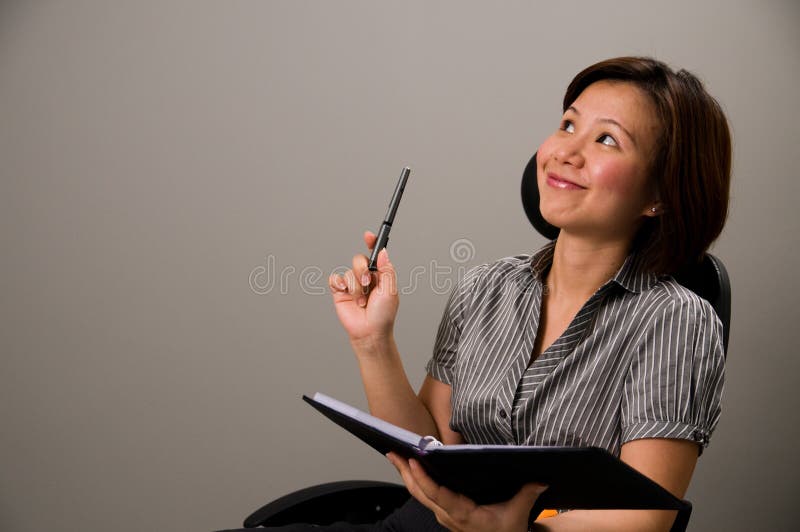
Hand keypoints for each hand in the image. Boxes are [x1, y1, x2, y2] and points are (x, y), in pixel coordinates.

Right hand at [328, 231, 398, 343]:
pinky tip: (346, 294)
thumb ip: (387, 270)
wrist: (369, 332)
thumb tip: (383, 252)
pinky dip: (340, 284)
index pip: (375, 254)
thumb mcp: (390, 290)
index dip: (371, 243)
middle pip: (359, 260)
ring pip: (348, 272)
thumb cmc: (383, 315)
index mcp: (380, 275)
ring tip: (361, 300)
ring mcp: (353, 284)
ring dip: (355, 286)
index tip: (368, 236)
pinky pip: (335, 279)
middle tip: (367, 283)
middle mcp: (366, 277)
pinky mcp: (340, 292)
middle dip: (362, 270)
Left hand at [387, 452, 546, 531]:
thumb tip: (540, 478)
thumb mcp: (517, 514)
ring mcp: (443, 514)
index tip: (413, 461)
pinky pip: (425, 495)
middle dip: (404, 471)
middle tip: (392, 451)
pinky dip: (415, 480)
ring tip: (395, 454)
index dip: (423, 478)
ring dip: (406, 475)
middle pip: (420, 492)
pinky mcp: (444, 512)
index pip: (437, 494)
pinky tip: (410, 467)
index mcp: (462, 514)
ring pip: (419, 494)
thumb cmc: (508, 530)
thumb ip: (527, 494)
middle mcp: (447, 515)